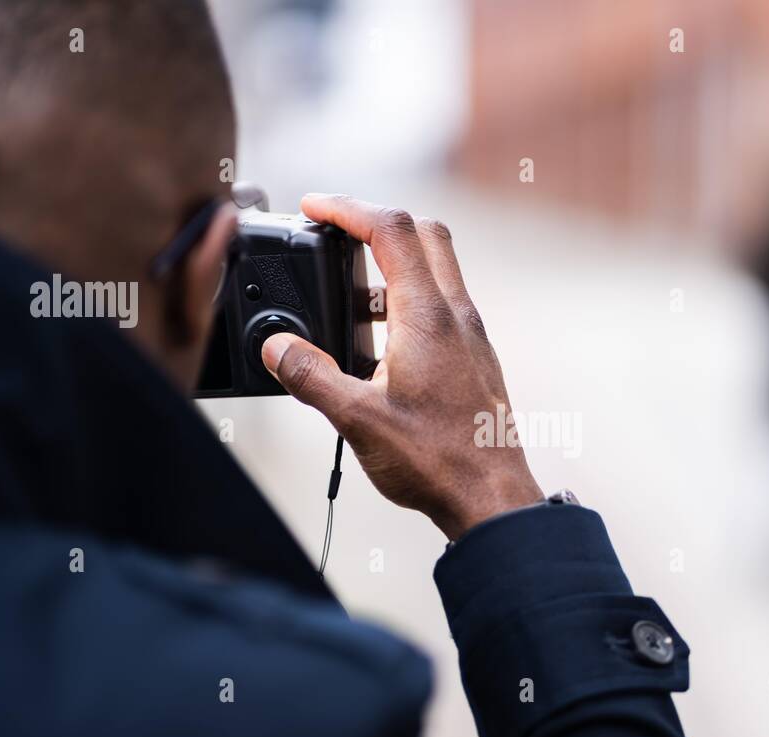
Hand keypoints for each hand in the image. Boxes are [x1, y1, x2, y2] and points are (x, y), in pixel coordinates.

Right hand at [261, 193, 543, 540]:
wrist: (492, 498)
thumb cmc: (438, 462)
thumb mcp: (358, 420)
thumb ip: (311, 377)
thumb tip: (277, 347)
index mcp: (428, 317)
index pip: (390, 228)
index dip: (346, 207)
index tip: (312, 206)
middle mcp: (457, 315)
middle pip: (423, 233)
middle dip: (374, 221)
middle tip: (333, 233)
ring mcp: (470, 335)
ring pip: (435, 268)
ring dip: (392, 263)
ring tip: (347, 291)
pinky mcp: (474, 357)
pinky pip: (441, 305)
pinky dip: (406, 299)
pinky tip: (379, 339)